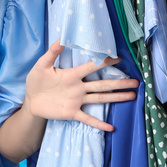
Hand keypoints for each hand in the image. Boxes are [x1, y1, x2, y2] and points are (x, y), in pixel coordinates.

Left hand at [24, 39, 138, 131]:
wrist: (31, 100)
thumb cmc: (37, 81)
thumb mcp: (42, 64)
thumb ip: (52, 52)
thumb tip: (62, 37)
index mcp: (72, 75)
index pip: (91, 67)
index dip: (104, 62)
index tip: (118, 58)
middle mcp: (78, 87)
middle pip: (102, 84)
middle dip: (118, 82)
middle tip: (135, 81)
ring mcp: (77, 101)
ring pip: (99, 98)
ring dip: (116, 97)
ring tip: (132, 96)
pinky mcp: (71, 112)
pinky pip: (87, 118)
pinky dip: (98, 124)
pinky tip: (111, 128)